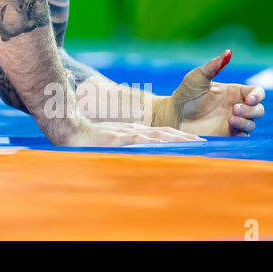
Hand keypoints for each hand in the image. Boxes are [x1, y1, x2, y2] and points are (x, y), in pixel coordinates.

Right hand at [61, 119, 202, 146]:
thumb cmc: (88, 134)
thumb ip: (122, 140)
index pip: (161, 132)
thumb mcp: (111, 138)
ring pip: (156, 135)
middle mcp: (133, 130)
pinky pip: (138, 140)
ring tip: (192, 143)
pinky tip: (164, 144)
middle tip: (203, 141)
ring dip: (175, 139)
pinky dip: (152, 142)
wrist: (69, 127)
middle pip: (164, 132)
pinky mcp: (117, 139)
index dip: (178, 135)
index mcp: (134, 130)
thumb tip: (136, 144)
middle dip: (184, 137)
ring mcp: (126, 134)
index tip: (194, 140)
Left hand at [161, 50, 265, 136]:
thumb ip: (214, 66)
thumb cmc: (185, 94)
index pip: (257, 92)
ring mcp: (233, 121)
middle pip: (259, 109)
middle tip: (234, 110)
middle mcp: (237, 106)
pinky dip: (242, 134)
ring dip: (246, 122)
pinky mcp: (228, 135)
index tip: (250, 99)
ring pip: (252, 123)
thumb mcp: (198, 77)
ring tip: (230, 120)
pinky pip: (244, 137)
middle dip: (252, 110)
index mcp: (233, 92)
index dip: (258, 95)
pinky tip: (232, 128)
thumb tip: (228, 52)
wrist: (173, 115)